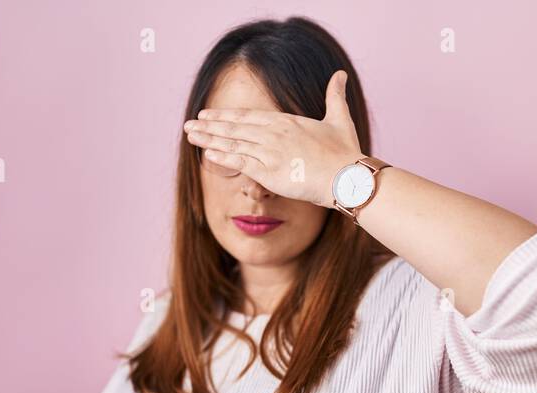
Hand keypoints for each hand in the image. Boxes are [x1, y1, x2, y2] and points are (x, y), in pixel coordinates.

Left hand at [183, 69, 363, 207]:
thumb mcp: (340, 118)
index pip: (249, 117)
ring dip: (209, 139)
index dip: (227, 117)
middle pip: (236, 128)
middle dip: (210, 125)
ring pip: (234, 143)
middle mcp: (275, 134)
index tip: (209, 115)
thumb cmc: (345, 152)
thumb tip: (340, 74)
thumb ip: (335, 96)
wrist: (348, 175)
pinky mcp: (270, 172)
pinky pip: (241, 162)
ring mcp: (271, 152)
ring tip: (190, 136)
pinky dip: (223, 157)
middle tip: (189, 124)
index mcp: (287, 122)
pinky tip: (207, 153)